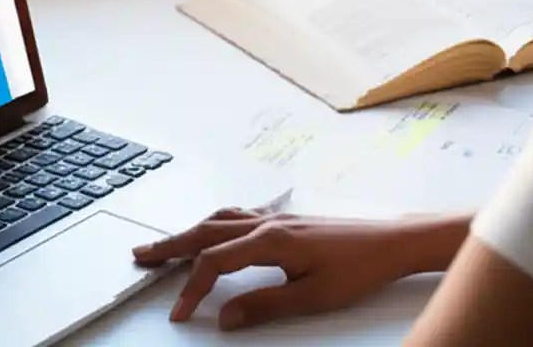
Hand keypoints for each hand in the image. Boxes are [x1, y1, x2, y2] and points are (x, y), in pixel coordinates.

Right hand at [132, 207, 467, 330]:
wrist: (392, 242)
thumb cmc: (359, 268)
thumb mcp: (312, 297)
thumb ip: (264, 306)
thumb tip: (224, 317)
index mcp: (271, 241)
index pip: (215, 263)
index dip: (192, 288)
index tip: (179, 312)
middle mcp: (267, 224)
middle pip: (206, 232)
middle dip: (171, 246)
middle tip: (140, 256)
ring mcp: (276, 218)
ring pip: (219, 219)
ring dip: (189, 231)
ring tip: (166, 244)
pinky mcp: (286, 220)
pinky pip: (237, 216)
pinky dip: (214, 223)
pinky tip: (212, 230)